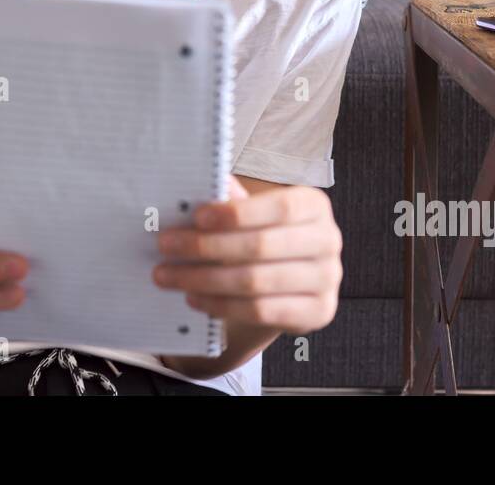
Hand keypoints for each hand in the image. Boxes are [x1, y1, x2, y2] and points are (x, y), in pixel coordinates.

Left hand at [152, 175, 342, 334]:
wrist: (287, 288)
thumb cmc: (264, 239)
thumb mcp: (254, 215)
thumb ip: (232, 201)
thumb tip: (204, 179)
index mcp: (314, 205)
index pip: (280, 207)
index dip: (238, 213)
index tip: (197, 217)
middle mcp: (328, 241)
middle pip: (262, 247)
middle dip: (206, 247)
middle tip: (166, 247)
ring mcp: (327, 281)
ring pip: (256, 283)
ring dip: (204, 280)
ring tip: (170, 276)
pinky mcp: (318, 314)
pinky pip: (260, 312)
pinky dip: (221, 305)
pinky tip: (194, 297)